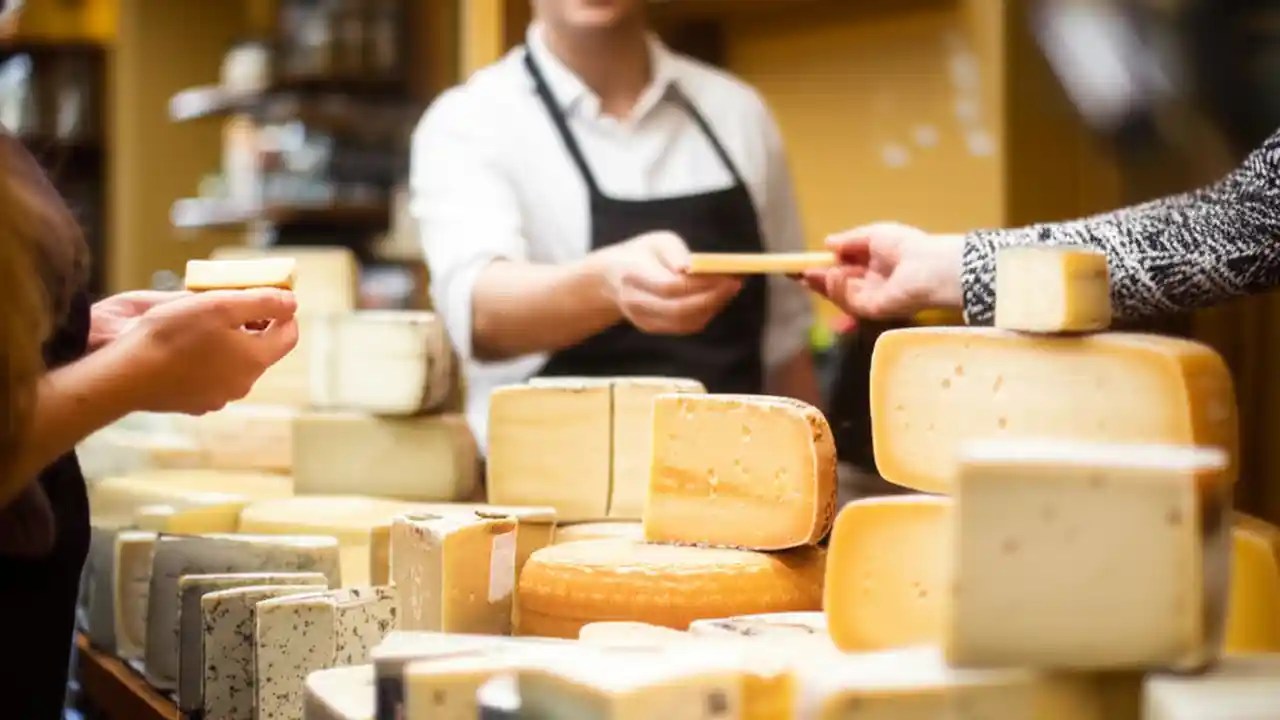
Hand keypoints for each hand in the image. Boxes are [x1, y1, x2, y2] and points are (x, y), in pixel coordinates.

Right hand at [109, 289, 299, 414]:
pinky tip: (183, 348)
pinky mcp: (195, 403)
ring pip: (235, 364)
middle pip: (261, 350)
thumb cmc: (172, 334)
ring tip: (203, 324)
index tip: (266, 297)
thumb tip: (291, 301)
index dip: (282, 313)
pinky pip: (211, 378)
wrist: (125, 375)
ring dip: (228, 343)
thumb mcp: (222, 305)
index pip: (288, 335)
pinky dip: (206, 361)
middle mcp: (243, 384)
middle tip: (229, 306)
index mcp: (256, 359)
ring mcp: (219, 397)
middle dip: (252, 326)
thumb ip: (263, 302)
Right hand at [593, 231, 742, 334]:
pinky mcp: (653, 328)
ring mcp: (643, 319)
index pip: (670, 287)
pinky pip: (686, 325)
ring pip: (685, 321)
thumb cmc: (642, 254)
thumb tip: (691, 268)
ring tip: (731, 285)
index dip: (701, 283)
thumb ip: (674, 252)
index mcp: (633, 275)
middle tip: (736, 282)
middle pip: (679, 309)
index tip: (726, 272)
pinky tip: (718, 296)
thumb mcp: (656, 241)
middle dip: (712, 297)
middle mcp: (635, 301)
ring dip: (713, 305)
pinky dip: (706, 312)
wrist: (612, 278)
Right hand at [800, 222, 963, 323]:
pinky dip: (838, 289)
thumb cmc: (907, 245)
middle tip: (793, 273)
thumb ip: (850, 240)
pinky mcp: (872, 310)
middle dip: (814, 279)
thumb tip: (827, 242)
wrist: (930, 265)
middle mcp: (869, 284)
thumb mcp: (874, 234)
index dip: (820, 267)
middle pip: (835, 285)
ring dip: (823, 283)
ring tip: (813, 271)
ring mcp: (870, 299)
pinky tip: (834, 275)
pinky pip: (848, 302)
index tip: (800, 264)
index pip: (841, 269)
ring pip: (838, 295)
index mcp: (872, 265)